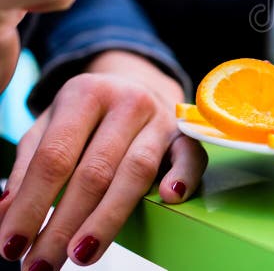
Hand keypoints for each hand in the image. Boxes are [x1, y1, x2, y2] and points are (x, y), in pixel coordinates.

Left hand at [0, 51, 206, 268]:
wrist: (139, 84)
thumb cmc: (88, 115)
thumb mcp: (51, 126)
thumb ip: (28, 166)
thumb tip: (4, 215)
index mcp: (85, 94)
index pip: (54, 157)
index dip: (31, 204)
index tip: (11, 246)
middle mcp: (127, 101)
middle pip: (94, 171)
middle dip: (64, 224)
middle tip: (40, 266)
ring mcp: (161, 117)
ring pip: (136, 172)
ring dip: (107, 219)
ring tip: (81, 255)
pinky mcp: (186, 134)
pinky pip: (191, 156)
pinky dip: (184, 177)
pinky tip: (170, 198)